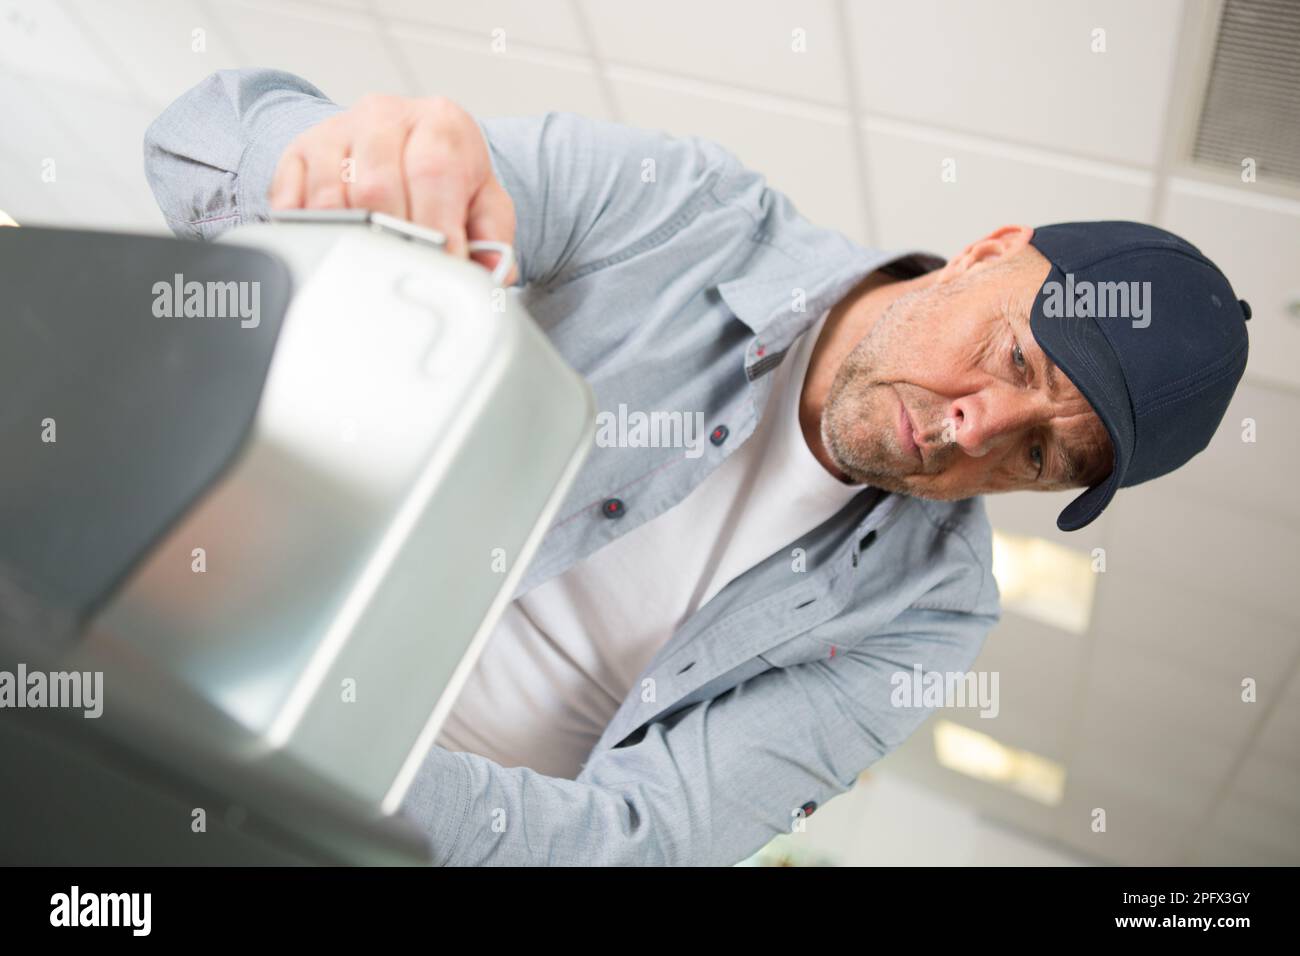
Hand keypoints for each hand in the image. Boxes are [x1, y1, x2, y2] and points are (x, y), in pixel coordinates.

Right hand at [269, 94, 517, 284]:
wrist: (401, 142)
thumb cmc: (445, 176)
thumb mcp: (482, 201)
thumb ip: (493, 237)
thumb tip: (493, 272)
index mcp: (440, 123)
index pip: (433, 172)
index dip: (437, 227)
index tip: (443, 264)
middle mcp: (385, 116)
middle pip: (379, 187)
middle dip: (396, 240)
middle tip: (407, 268)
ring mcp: (338, 130)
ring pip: (333, 197)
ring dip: (354, 240)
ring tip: (374, 260)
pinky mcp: (299, 152)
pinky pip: (293, 200)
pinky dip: (310, 231)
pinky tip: (334, 243)